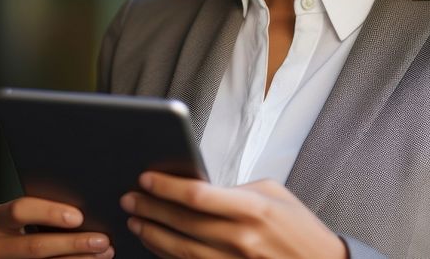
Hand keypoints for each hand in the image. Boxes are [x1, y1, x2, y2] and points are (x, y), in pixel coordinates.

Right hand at [0, 196, 114, 258]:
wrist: (10, 255)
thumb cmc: (24, 228)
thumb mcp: (26, 218)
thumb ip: (44, 211)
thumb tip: (84, 209)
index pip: (20, 210)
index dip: (50, 213)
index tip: (78, 217)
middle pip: (35, 246)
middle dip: (73, 243)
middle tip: (102, 241)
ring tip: (104, 253)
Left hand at [119, 172, 347, 258]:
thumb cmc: (299, 229)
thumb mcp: (274, 195)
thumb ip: (236, 191)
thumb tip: (198, 187)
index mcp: (253, 209)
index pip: (197, 196)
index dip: (166, 187)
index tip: (146, 178)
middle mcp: (241, 239)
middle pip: (181, 223)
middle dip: (150, 208)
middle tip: (129, 198)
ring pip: (179, 250)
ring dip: (152, 234)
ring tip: (135, 221)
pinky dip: (168, 256)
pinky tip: (155, 245)